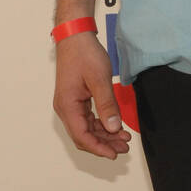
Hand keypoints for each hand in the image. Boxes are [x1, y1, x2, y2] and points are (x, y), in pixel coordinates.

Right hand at [53, 32, 131, 159]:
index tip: (114, 154)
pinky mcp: (76, 99)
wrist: (76, 36)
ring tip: (124, 139)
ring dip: (104, 135)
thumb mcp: (100, 79)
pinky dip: (102, 124)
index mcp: (67, 105)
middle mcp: (65, 108)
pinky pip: (88, 119)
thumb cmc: (84, 54)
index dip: (98, 148)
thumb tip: (113, 128)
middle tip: (125, 147)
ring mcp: (70, 104)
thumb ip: (107, 105)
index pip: (81, 136)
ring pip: (87, 128)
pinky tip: (116, 126)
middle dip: (104, 144)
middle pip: (84, 135)